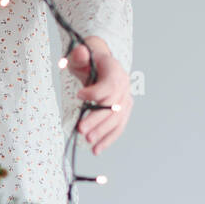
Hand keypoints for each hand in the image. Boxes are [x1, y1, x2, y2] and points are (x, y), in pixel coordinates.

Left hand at [66, 39, 132, 153]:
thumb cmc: (87, 61)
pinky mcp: (123, 111)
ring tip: (88, 141)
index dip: (95, 92)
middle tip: (80, 129)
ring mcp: (126, 99)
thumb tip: (80, 53)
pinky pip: (118, 127)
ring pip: (117, 119)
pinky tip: (97, 150)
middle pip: (113, 106)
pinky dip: (108, 139)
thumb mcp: (80, 55)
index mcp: (115, 70)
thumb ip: (79, 55)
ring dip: (103, 132)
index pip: (110, 85)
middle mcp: (124, 85)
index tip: (78, 96)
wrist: (100, 64)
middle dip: (96, 119)